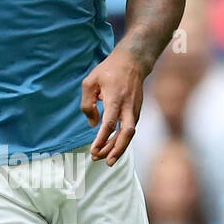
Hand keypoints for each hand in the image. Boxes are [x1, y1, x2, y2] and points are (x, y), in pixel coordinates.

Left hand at [80, 46, 143, 165]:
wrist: (133, 62)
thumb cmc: (108, 71)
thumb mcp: (90, 82)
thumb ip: (87, 104)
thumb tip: (92, 124)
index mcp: (116, 99)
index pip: (109, 124)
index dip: (101, 139)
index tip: (93, 150)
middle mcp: (128, 107)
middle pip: (126, 133)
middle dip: (116, 150)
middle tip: (104, 161)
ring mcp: (135, 110)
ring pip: (129, 134)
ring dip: (119, 148)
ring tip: (107, 160)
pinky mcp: (136, 112)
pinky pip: (130, 130)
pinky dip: (122, 141)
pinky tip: (113, 148)